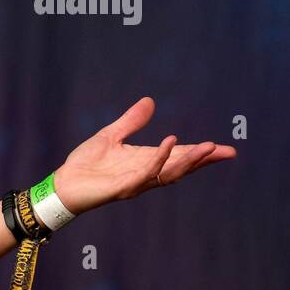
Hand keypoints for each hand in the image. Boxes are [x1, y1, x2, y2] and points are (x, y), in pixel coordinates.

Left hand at [50, 97, 235, 214]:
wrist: (63, 183)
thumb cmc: (85, 164)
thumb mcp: (111, 135)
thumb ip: (131, 121)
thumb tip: (150, 101)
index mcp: (144, 161)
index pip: (177, 156)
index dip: (199, 152)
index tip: (222, 147)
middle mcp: (145, 174)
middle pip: (180, 167)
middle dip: (203, 159)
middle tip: (227, 152)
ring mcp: (136, 182)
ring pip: (169, 172)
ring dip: (189, 160)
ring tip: (208, 148)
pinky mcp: (123, 187)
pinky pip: (146, 172)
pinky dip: (159, 158)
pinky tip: (169, 143)